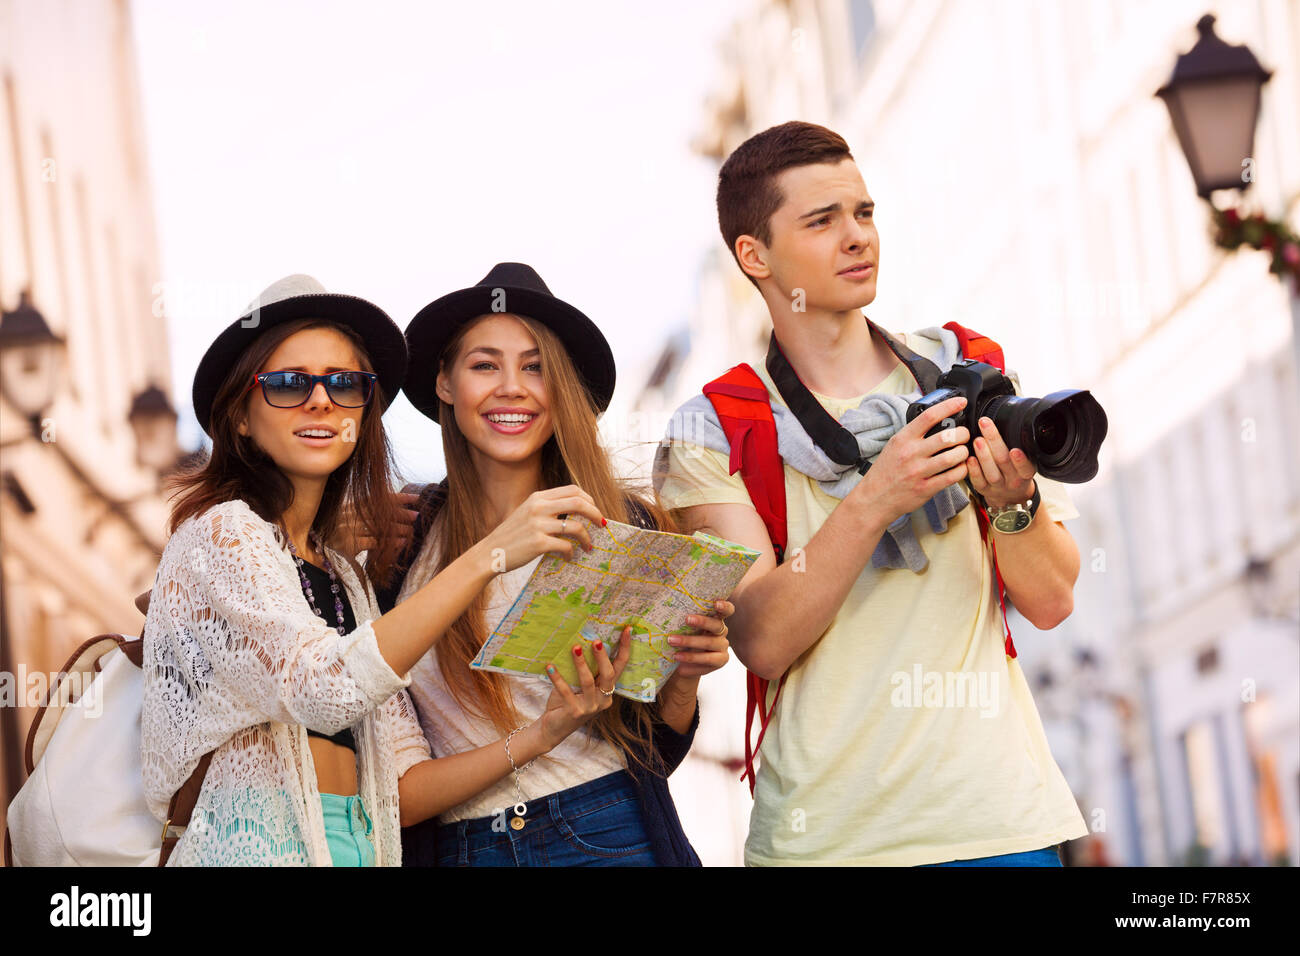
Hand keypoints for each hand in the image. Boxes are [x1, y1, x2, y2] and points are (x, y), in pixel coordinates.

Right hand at [334, 491, 419, 558]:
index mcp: (350, 505)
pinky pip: (374, 542)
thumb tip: (396, 510)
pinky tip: (401, 543)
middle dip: (401, 513)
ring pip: (379, 527)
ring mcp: (348, 529)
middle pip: (380, 512)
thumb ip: (367, 513)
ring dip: (398, 529)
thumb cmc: (336, 534)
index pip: (378, 498)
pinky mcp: (349, 544)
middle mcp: (348, 514)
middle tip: (417, 515)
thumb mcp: (349, 518)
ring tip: (412, 530)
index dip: (398, 498)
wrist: (317, 549)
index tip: (416, 498)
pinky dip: (390, 543)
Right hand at [477, 485, 604, 572]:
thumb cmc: (512, 535)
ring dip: (586, 538)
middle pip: (579, 503)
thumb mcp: (527, 512)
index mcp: (538, 497)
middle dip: (595, 514)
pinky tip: (568, 558)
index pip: (572, 490)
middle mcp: (539, 507)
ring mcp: (538, 525)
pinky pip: (566, 546)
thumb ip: (548, 508)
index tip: (595, 511)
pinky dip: (571, 553)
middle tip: (602, 525)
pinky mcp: (538, 543)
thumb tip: (577, 512)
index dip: (589, 500)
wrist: (490, 552)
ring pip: (576, 527)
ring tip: (587, 546)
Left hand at [537, 627, 631, 750]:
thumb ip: (585, 670)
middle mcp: (603, 700)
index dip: (625, 648)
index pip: (620, 667)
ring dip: (581, 664)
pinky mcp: (574, 712)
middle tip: (596, 640)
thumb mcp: (579, 685)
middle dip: (603, 656)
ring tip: (574, 647)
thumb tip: (580, 640)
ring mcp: (589, 707)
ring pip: (588, 682)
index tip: (627, 629)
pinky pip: (566, 691)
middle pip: (608, 675)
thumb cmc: (567, 702)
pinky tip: (550, 667)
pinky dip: (557, 678)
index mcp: (608, 691)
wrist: (553, 729)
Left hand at [666, 599, 731, 678]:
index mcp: (716, 618)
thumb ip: (683, 620)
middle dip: (702, 622)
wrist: (684, 661)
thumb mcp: (683, 627)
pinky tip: (680, 667)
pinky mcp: (720, 661)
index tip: (716, 603)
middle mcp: (722, 631)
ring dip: (691, 644)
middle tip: (687, 620)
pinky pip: (707, 662)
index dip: (724, 606)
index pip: (726, 610)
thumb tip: (667, 611)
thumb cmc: (683, 637)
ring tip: (674, 648)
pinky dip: (692, 664)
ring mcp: (722, 646)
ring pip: (710, 644)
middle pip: (716, 625)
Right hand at [853, 396, 970, 523]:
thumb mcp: (894, 446)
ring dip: (964, 452)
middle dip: (963, 434)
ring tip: (963, 452)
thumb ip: (913, 434)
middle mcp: (910, 453)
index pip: (929, 416)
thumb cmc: (886, 471)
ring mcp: (918, 472)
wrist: (874, 498)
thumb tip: (936, 420)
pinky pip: (952, 476)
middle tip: (965, 435)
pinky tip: (960, 467)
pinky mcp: (925, 488)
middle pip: (947, 436)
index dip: (949, 406)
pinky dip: (962, 470)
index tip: (962, 402)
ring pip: (953, 457)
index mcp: (903, 439)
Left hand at [966, 416, 1036, 509]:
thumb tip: (1004, 418)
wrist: (1011, 498)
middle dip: (994, 441)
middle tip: (985, 424)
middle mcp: (1013, 480)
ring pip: (991, 473)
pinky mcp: (984, 490)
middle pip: (1004, 461)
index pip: (1025, 467)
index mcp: (1026, 472)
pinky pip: (978, 481)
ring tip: (977, 440)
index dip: (1020, 460)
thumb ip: (1018, 445)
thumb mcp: (1024, 462)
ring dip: (983, 455)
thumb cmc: (1015, 472)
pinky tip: (969, 458)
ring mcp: (998, 486)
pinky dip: (973, 470)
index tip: (1015, 450)